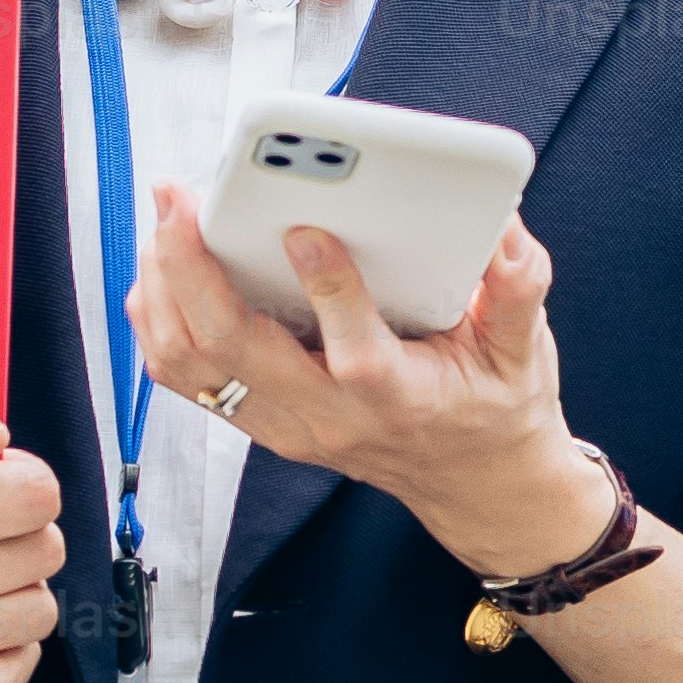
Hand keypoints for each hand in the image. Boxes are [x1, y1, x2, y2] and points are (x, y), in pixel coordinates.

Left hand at [132, 192, 605, 577]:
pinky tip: (164, 266)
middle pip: (237, 353)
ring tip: (165, 219)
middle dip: (194, 269)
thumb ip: (518, 288)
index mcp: (400, 399)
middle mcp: (329, 417)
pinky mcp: (258, 419)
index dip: (328, 290)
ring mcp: (284, 423)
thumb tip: (504, 229)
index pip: (354, 356)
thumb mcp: (524, 351)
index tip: (305, 228)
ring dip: (163, 289)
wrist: (471, 484)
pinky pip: (185, 374)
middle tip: (180, 199)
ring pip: (193, 365)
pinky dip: (159, 317)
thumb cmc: (492, 408)